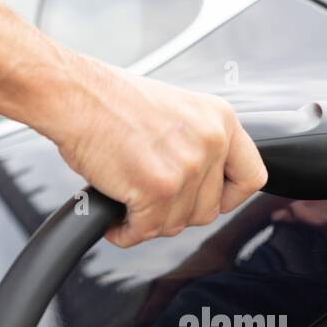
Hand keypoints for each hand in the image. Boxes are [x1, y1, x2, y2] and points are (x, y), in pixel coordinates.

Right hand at [45, 55, 266, 247]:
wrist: (75, 94)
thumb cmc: (112, 100)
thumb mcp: (177, 112)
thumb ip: (199, 145)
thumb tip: (204, 186)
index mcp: (220, 120)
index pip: (251, 177)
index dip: (230, 198)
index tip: (210, 201)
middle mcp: (210, 142)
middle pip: (208, 211)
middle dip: (176, 212)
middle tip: (150, 199)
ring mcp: (186, 168)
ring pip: (176, 225)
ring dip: (149, 221)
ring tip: (129, 202)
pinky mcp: (157, 190)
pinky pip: (146, 231)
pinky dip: (126, 232)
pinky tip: (115, 219)